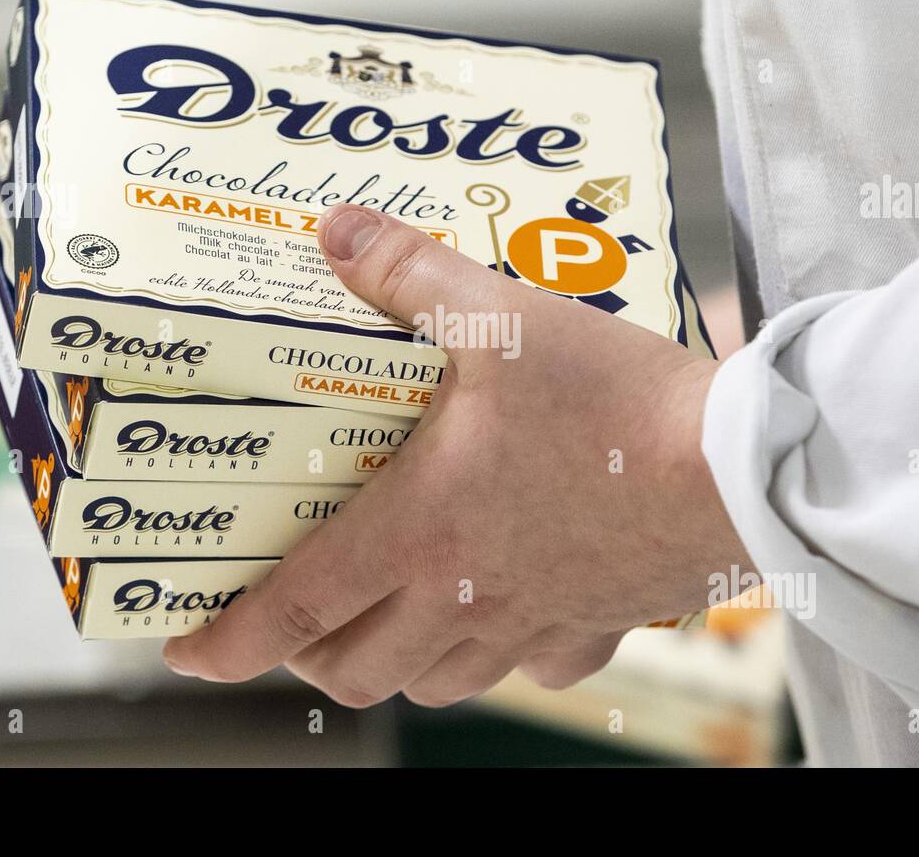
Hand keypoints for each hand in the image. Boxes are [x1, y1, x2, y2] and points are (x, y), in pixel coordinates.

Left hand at [163, 204, 749, 705]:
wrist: (734, 465)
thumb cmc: (611, 402)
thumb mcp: (498, 315)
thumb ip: (407, 274)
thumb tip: (334, 233)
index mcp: (420, 531)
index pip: (295, 610)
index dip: (227, 640)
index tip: (184, 650)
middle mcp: (462, 596)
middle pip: (356, 669)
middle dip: (306, 658)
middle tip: (293, 621)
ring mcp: (529, 622)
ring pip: (435, 684)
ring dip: (394, 662)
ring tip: (386, 618)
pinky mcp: (590, 626)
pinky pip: (529, 669)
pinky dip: (498, 654)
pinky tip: (506, 609)